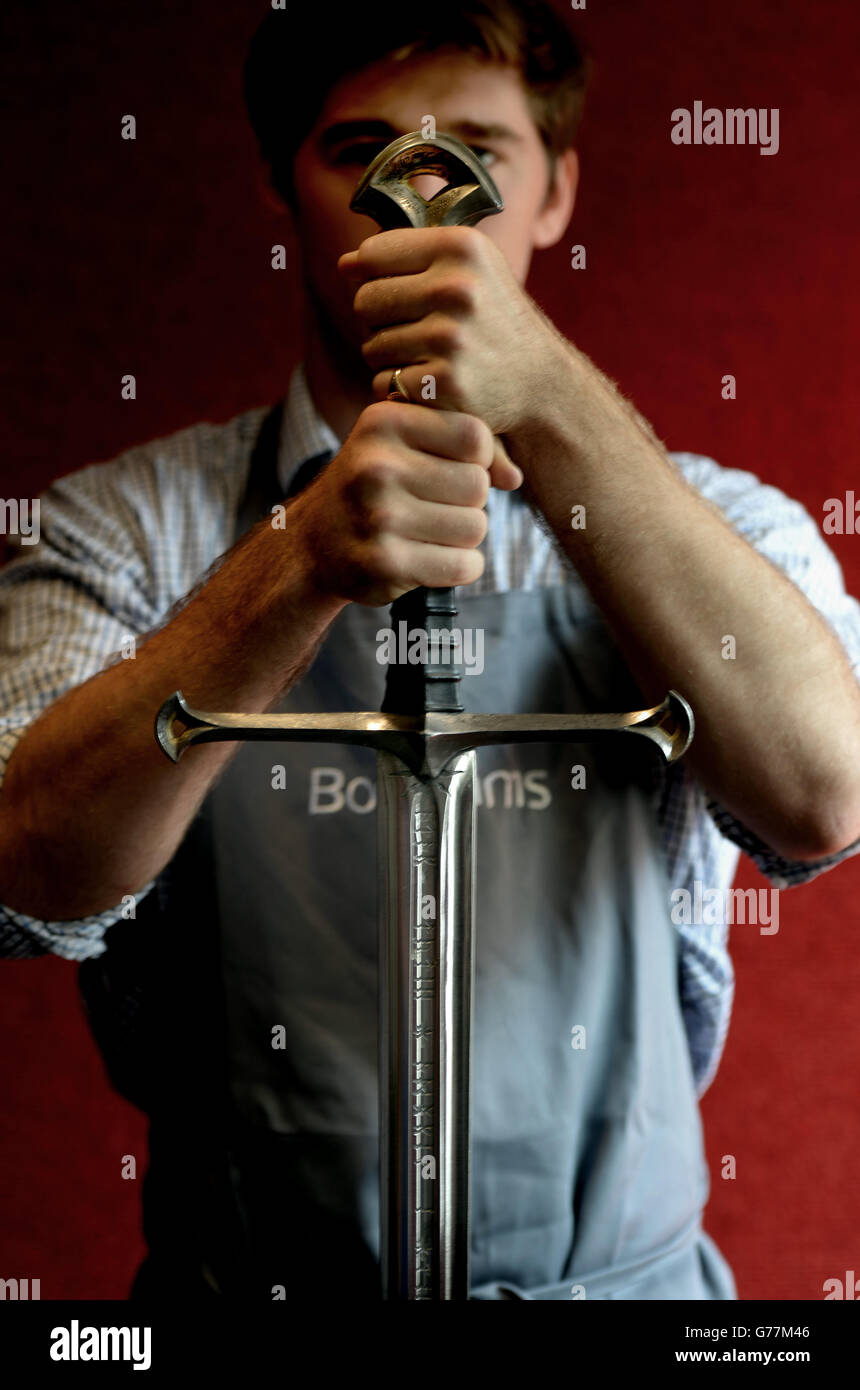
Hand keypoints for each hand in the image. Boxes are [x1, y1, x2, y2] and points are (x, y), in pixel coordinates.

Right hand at [289, 400, 521, 607]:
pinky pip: (464, 565)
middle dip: (469, 502)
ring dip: (463, 536)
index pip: (475, 437)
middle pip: (478, 486)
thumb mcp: (402, 444)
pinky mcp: (386, 563)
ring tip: (431, 532)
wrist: (313, 543)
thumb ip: (461, 445)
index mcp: (383, 423)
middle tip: (437, 507)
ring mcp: (379, 517)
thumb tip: (515, 478)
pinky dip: (459, 567)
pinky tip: (432, 558)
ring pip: (476, 527)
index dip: (477, 459)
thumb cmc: (374, 486)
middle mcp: (376, 466)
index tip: (450, 470)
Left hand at [338, 227, 562, 435]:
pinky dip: (400, 389)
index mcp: (461, 248)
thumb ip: (410, 257)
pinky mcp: (444, 383)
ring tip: (428, 357)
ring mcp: (450, 338)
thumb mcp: (471, 269)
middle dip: (379, 320)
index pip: (371, 256)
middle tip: (414, 330)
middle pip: (365, 301)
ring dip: (390, 358)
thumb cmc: (494, 321)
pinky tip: (431, 385)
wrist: (541, 383)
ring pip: (372, 346)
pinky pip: (384, 383)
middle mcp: (456, 288)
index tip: (394, 291)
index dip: (372, 277)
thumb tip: (345, 263)